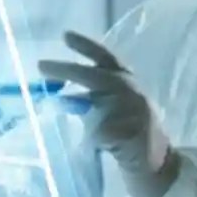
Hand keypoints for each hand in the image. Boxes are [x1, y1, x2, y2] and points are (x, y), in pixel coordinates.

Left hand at [38, 32, 179, 196]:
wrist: (156, 161)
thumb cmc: (131, 130)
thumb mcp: (114, 106)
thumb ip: (91, 100)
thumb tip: (60, 98)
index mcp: (127, 81)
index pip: (105, 58)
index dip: (85, 46)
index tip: (64, 35)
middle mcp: (130, 90)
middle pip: (94, 76)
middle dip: (66, 69)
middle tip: (41, 66)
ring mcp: (131, 110)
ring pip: (93, 109)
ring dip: (83, 116)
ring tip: (77, 120)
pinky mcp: (128, 132)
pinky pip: (97, 134)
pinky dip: (93, 141)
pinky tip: (103, 145)